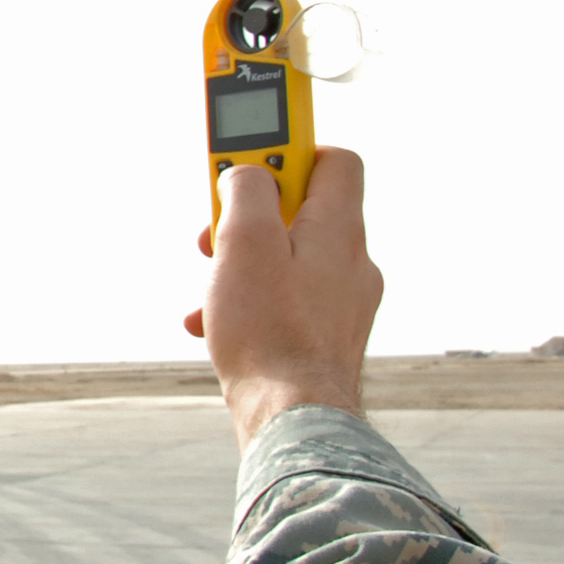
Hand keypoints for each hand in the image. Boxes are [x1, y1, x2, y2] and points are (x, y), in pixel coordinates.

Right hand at [183, 148, 382, 449]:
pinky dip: (250, 302)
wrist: (292, 416)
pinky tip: (216, 325)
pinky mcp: (325, 338)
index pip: (333, 158)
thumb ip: (246, 190)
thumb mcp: (243, 241)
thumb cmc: (269, 331)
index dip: (289, 146)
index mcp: (338, 229)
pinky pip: (285, 300)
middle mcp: (351, 262)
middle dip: (250, 213)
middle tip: (216, 228)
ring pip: (289, 258)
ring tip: (212, 285)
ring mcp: (342, 303)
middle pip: (302, 210)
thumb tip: (245, 172)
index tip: (250, 150)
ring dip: (243, 262)